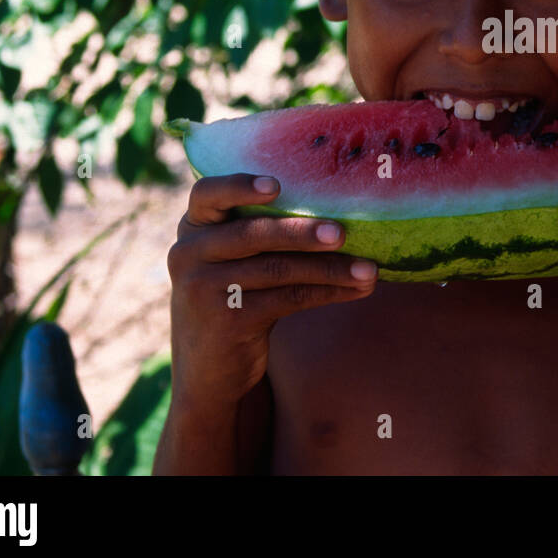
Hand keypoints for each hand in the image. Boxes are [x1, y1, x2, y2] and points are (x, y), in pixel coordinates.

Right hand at [166, 173, 377, 409]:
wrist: (211, 372)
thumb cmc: (237, 298)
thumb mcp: (233, 262)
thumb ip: (261, 233)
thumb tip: (342, 213)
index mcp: (193, 228)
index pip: (207, 194)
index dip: (240, 186)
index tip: (277, 186)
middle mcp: (188, 254)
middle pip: (252, 234)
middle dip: (302, 233)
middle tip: (343, 233)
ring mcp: (203, 290)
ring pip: (278, 269)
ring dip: (330, 268)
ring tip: (369, 269)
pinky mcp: (227, 322)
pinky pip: (288, 299)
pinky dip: (328, 292)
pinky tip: (356, 289)